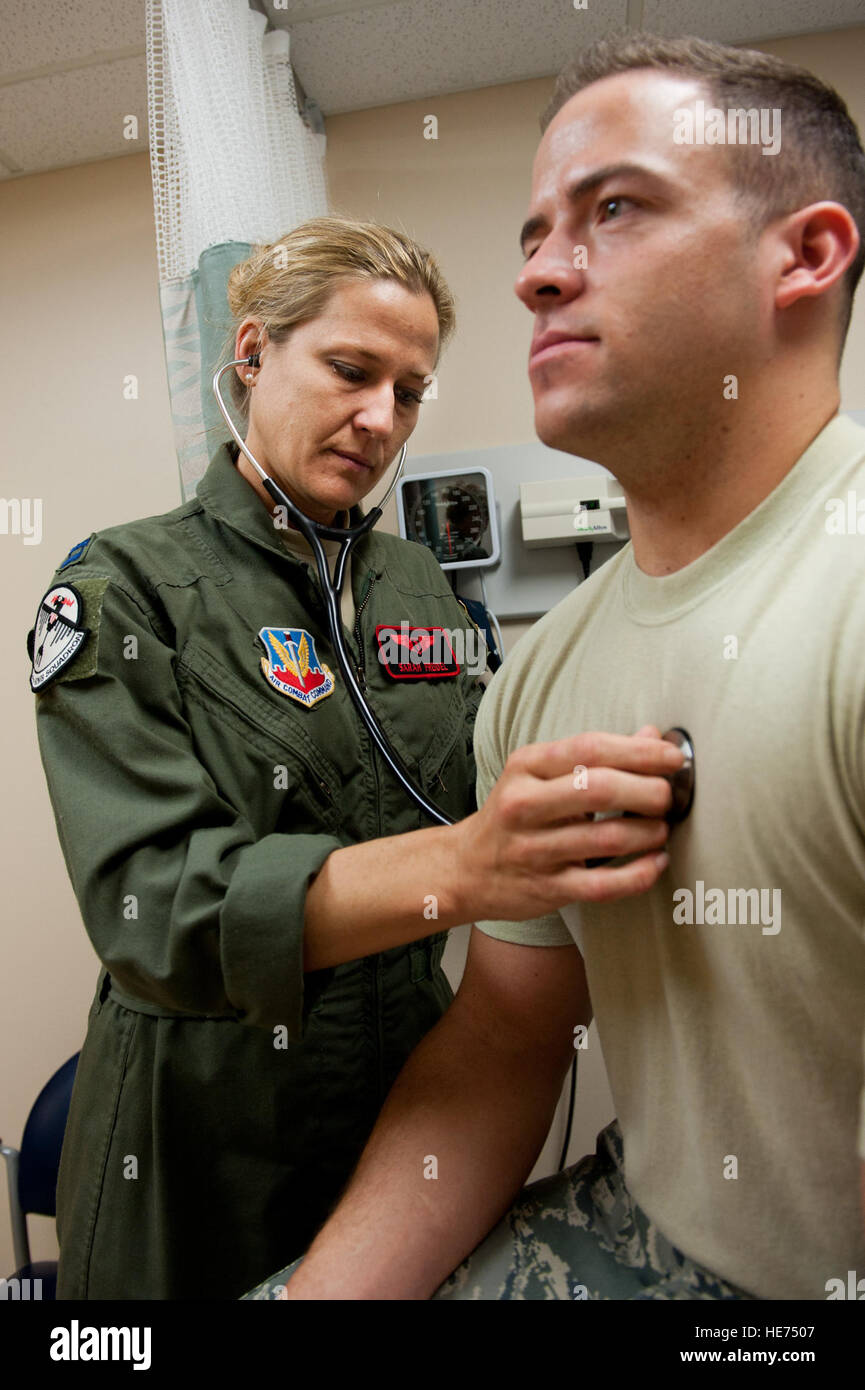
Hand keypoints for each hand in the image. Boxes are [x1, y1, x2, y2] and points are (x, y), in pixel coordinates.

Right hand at [449, 724, 681, 922]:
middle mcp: (524, 805)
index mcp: (526, 766)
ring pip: (607, 838)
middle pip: (600, 789)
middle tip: (668, 796)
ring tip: (661, 828)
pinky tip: (656, 862)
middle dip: (648, 791)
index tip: (673, 757)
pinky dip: (639, 874)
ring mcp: (534, 850)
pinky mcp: (546, 889)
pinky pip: (604, 884)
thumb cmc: (513, 816)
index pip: (589, 748)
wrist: (464, 869)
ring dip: (648, 832)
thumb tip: (651, 735)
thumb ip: (594, 755)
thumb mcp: (540, 774)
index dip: (640, 751)